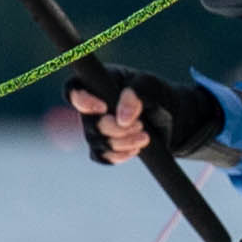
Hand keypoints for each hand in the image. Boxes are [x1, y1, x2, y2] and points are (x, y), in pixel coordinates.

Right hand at [66, 62, 223, 163]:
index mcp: (96, 84)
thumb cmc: (154, 92)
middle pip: (88, 122)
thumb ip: (136, 94)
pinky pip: (102, 157)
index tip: (103, 107)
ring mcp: (95, 128)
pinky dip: (118, 156)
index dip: (81, 100)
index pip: (73, 89)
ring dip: (121, 143)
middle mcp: (91, 107)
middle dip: (114, 128)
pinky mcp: (104, 147)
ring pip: (96, 142)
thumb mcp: (149, 86)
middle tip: (139, 124)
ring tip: (145, 137)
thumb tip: (123, 118)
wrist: (168, 114)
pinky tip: (135, 149)